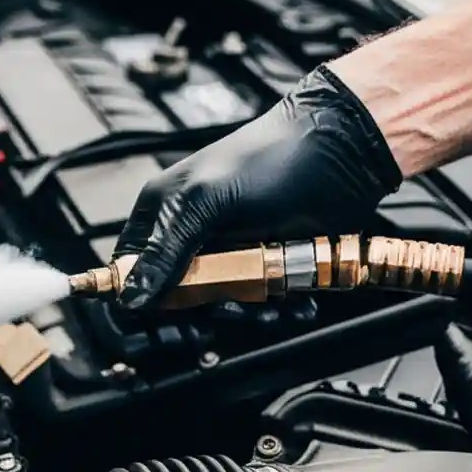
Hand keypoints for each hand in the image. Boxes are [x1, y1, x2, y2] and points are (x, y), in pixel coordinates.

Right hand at [113, 65, 402, 309]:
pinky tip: (295, 303)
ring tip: (269, 302)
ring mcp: (228, 252)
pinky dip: (276, 310)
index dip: (139, 298)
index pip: (129, 267)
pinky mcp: (263, 264)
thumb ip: (166, 252)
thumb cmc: (270, 161)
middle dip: (200, 313)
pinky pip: (257, 302)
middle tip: (223, 313)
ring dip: (245, 314)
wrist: (342, 151)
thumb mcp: (206, 204)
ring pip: (218, 305)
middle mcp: (189, 235)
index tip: (163, 320)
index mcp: (161, 213)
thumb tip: (130, 298)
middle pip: (174, 297)